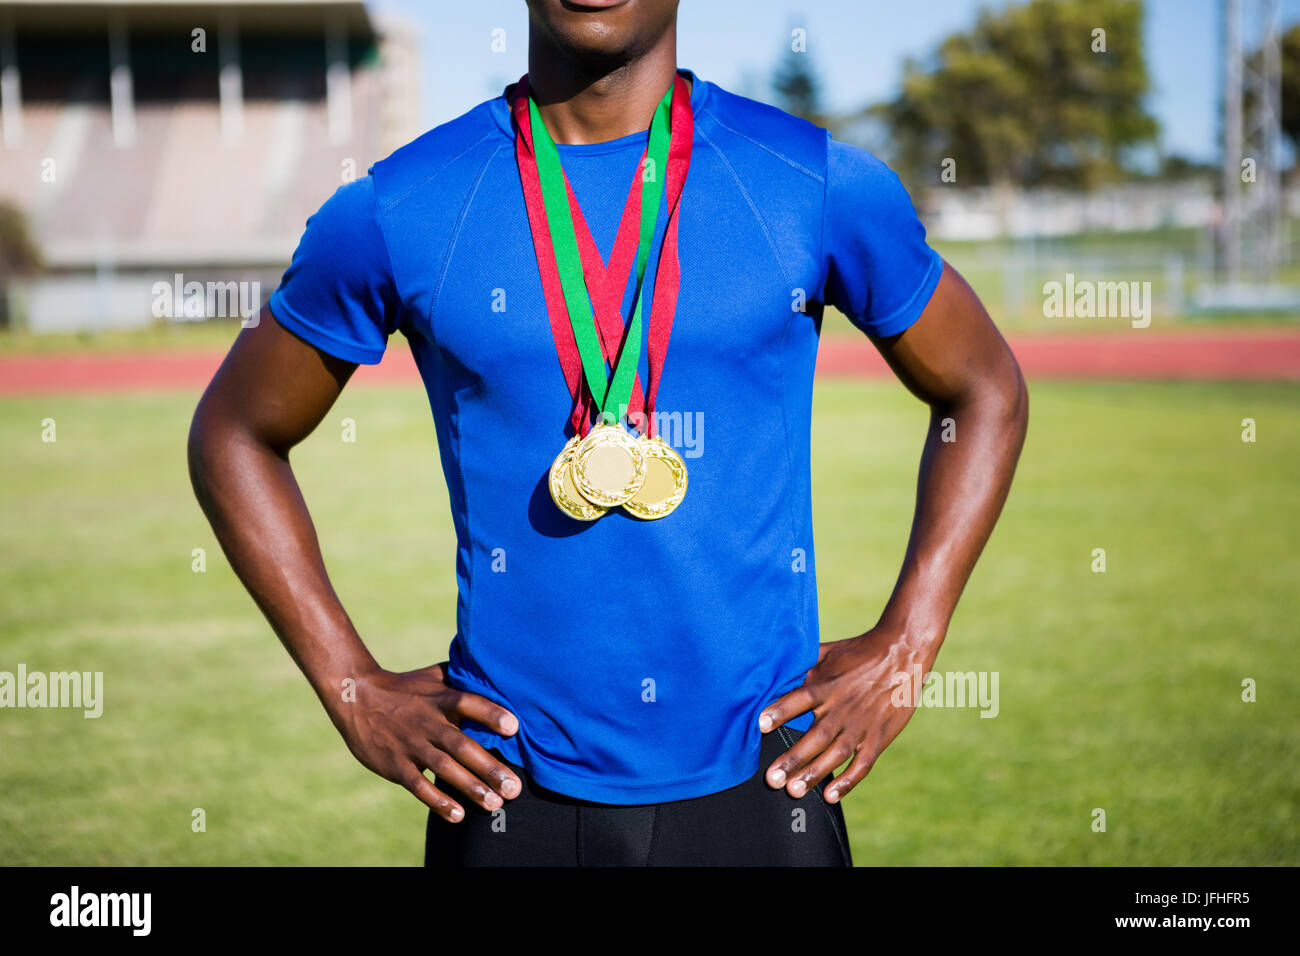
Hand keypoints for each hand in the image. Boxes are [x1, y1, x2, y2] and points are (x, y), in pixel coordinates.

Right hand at [333, 662, 521, 821]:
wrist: (356, 697)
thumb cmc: (405, 687)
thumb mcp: (434, 675)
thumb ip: (462, 676)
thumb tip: (496, 669)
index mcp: (442, 699)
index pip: (469, 703)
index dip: (491, 714)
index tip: (514, 728)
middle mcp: (429, 722)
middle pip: (462, 746)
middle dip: (489, 768)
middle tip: (514, 788)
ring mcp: (412, 745)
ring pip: (444, 769)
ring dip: (470, 788)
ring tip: (494, 804)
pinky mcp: (396, 765)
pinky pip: (419, 786)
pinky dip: (438, 801)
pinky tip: (458, 815)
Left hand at [759, 627, 933, 803]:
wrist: (901, 654)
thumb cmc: (857, 652)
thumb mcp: (826, 653)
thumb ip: (800, 665)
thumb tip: (771, 668)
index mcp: (826, 686)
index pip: (799, 699)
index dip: (781, 711)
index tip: (760, 725)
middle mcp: (842, 708)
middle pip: (816, 736)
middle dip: (793, 759)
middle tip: (772, 779)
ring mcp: (861, 725)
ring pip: (836, 755)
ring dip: (815, 774)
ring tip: (794, 791)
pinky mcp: (878, 738)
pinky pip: (862, 764)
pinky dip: (848, 781)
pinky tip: (830, 796)